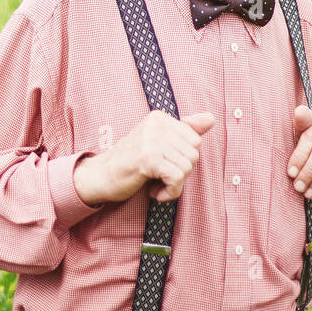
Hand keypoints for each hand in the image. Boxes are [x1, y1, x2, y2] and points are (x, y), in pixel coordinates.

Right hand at [73, 110, 214, 206]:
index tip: (164, 165)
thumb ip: (184, 129)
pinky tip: (154, 193)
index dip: (183, 159)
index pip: (194, 140)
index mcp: (159, 117)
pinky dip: (170, 193)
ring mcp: (151, 140)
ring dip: (174, 185)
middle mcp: (156, 124)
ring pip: (187, 168)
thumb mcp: (158, 142)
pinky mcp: (148, 158)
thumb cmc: (131, 162)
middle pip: (194, 155)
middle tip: (159, 176)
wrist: (101, 177)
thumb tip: (211, 118)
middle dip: (180, 172)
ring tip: (155, 184)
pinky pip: (177, 179)